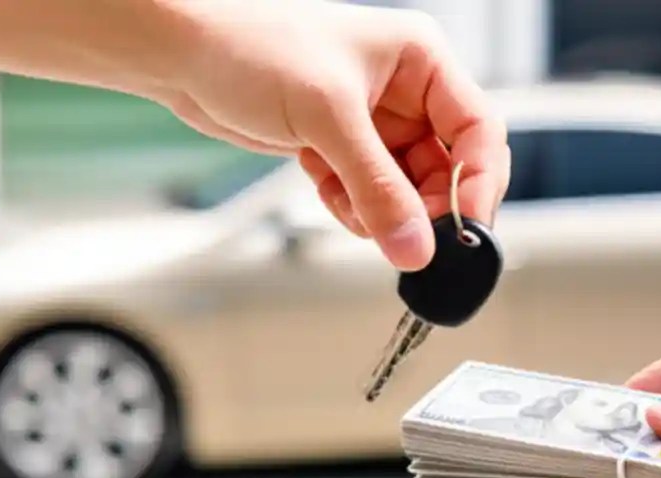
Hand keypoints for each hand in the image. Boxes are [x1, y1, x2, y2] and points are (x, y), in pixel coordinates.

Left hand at [164, 1, 508, 269]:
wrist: (181, 53)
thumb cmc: (249, 46)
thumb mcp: (326, 119)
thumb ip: (378, 188)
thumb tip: (417, 248)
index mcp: (420, 60)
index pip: (477, 130)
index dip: (479, 182)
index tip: (464, 227)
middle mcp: (406, 91)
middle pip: (447, 168)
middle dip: (423, 206)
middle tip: (405, 236)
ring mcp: (375, 122)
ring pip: (407, 190)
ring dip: (381, 211)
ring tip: (347, 202)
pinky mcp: (343, 147)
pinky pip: (370, 195)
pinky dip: (352, 206)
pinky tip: (324, 189)